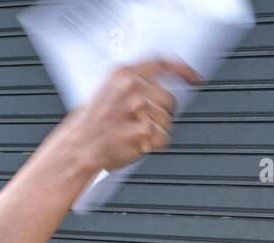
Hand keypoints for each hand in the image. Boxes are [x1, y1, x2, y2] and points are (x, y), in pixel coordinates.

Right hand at [58, 59, 202, 171]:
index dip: (182, 70)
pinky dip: (153, 144)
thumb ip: (133, 84)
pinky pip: (163, 138)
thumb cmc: (91, 124)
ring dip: (155, 130)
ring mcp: (139, 110)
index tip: (194, 77)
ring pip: (167, 121)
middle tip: (141, 120)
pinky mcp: (144, 131)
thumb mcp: (107, 91)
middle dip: (161, 112)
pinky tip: (136, 142)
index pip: (162, 63)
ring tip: (133, 132)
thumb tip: (159, 88)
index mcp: (123, 74)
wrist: (79, 147)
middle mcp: (133, 89)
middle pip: (169, 99)